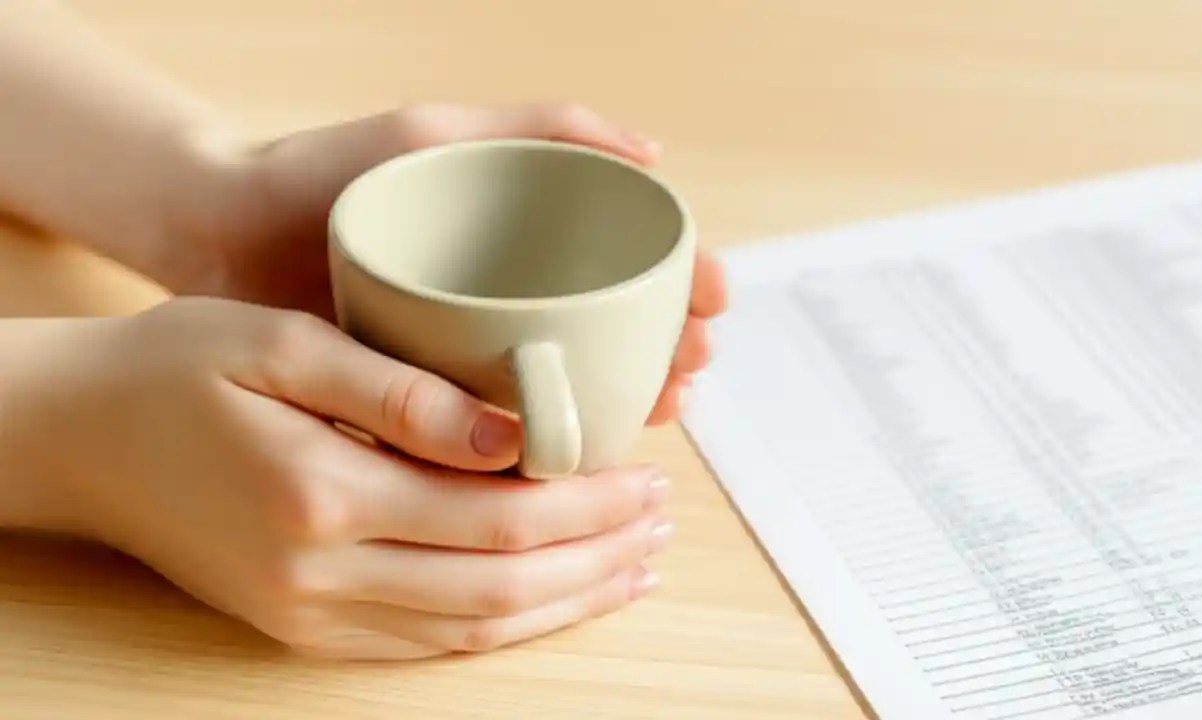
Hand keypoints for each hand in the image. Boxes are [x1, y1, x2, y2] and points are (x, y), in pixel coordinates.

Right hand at [5, 298, 670, 658]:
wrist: (82, 440)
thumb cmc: (177, 369)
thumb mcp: (281, 344)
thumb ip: (398, 390)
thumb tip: (508, 431)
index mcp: (322, 494)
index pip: (497, 516)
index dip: (588, 504)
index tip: (648, 474)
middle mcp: (320, 574)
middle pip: (501, 584)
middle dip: (597, 556)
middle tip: (661, 522)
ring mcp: (309, 615)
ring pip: (473, 627)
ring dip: (566, 600)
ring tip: (634, 566)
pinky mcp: (302, 629)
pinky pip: (425, 644)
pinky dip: (503, 624)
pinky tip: (549, 599)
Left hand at [178, 103, 726, 423]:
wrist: (216, 237)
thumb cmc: (323, 172)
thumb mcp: (435, 137)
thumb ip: (538, 126)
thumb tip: (652, 152)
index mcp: (518, 240)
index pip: (624, 263)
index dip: (682, 282)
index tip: (715, 300)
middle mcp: (507, 299)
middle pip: (615, 330)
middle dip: (669, 350)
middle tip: (692, 367)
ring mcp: (472, 353)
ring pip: (574, 385)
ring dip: (630, 400)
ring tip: (662, 410)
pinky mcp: (430, 401)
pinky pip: (506, 428)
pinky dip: (552, 444)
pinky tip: (583, 452)